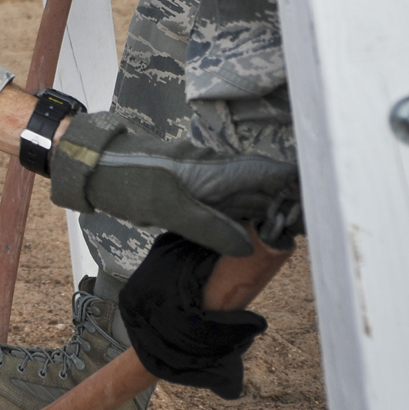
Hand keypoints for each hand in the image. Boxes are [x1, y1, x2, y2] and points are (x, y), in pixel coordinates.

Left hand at [49, 112, 301, 257]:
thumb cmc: (126, 179)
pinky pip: (222, 202)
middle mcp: (212, 172)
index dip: (293, 188)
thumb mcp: (167, 207)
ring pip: (241, 196)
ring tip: (282, 238)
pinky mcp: (187, 188)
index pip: (266, 174)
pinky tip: (243, 234)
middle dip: (282, 207)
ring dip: (261, 214)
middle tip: (305, 234)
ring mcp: (200, 179)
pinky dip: (237, 216)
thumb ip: (209, 226)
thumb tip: (249, 245)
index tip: (318, 208)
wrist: (90, 164)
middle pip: (258, 188)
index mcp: (213, 170)